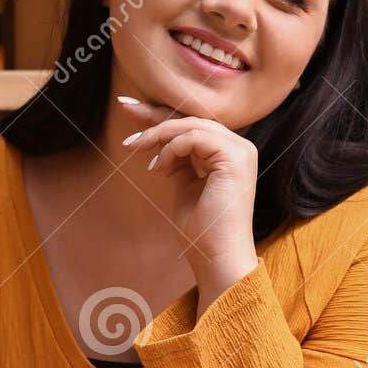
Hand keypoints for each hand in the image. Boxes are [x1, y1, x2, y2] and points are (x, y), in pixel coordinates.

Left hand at [118, 95, 257, 286]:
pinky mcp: (236, 158)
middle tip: (126, 116)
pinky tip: (160, 167)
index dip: (162, 117)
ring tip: (138, 149)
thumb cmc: (201, 232)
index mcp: (231, 154)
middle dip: (155, 117)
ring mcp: (241, 152)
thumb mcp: (185, 187)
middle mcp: (240, 148)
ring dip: (159, 135)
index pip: (193, 126)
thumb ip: (179, 162)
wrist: (215, 258)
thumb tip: (159, 144)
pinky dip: (172, 148)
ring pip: (192, 125)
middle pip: (192, 120)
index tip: (131, 109)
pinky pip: (195, 137)